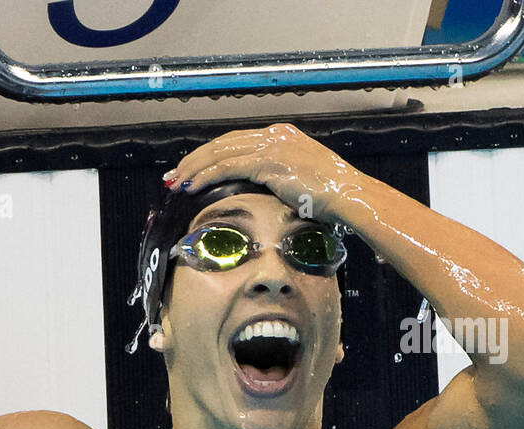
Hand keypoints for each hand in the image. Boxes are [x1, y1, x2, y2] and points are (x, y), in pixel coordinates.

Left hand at [165, 123, 366, 222]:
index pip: (236, 142)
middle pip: (223, 143)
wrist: (349, 196)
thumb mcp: (301, 181)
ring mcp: (271, 146)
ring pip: (220, 153)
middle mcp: (275, 136)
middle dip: (195, 159)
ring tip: (176, 181)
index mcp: (282, 136)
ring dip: (194, 168)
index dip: (210, 155)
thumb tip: (261, 193)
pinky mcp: (268, 161)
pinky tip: (191, 186)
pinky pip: (227, 167)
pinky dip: (205, 176)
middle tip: (174, 173)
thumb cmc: (332, 197)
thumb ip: (279, 179)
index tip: (192, 168)